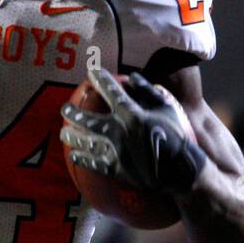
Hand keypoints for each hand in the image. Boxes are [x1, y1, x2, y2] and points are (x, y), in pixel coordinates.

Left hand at [60, 64, 207, 193]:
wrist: (180, 170)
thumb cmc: (176, 136)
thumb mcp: (167, 109)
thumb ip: (149, 91)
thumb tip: (133, 77)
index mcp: (132, 115)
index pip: (112, 92)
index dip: (100, 80)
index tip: (91, 72)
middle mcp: (120, 132)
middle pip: (89, 121)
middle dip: (73, 114)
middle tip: (64, 109)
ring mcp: (116, 152)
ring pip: (86, 143)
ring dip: (72, 137)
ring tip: (63, 133)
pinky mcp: (116, 170)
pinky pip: (95, 164)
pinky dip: (83, 159)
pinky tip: (74, 156)